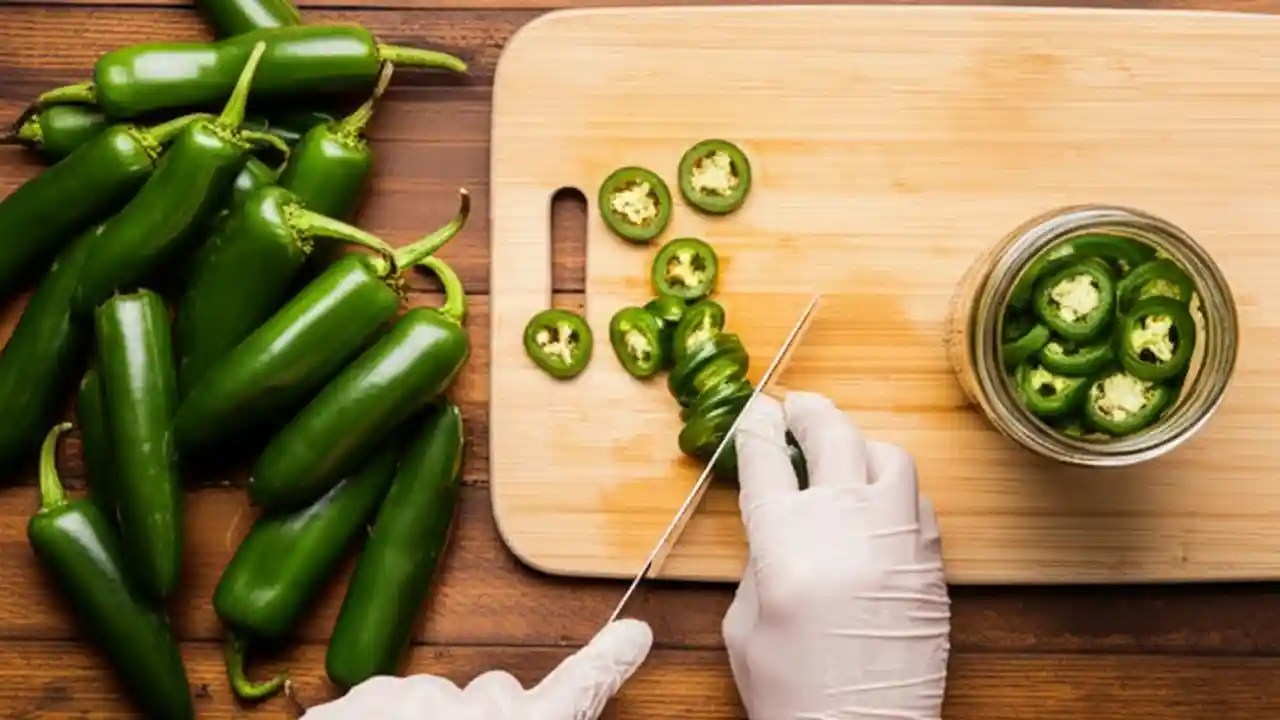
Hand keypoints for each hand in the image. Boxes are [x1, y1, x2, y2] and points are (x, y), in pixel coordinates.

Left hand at [300, 619, 652, 719]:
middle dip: (480, 719)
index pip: (575, 694)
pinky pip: (367, 708)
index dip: (604, 664)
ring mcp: (406, 702)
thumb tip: (513, 711)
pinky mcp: (350, 707)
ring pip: (423, 700)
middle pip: (493, 696)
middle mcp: (470, 712)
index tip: (633, 634)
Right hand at [725, 392, 950, 719]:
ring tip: (842, 454)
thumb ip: (758, 562)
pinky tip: (876, 503)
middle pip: (831, 434)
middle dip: (808, 410)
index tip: (755, 412)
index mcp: (786, 543)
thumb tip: (776, 520)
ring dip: (859, 444)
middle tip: (796, 407)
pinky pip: (917, 501)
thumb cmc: (792, 695)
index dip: (757, 426)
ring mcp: (897, 541)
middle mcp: (846, 527)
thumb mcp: (746, 626)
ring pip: (888, 456)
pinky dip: (893, 488)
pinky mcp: (930, 564)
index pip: (766, 458)